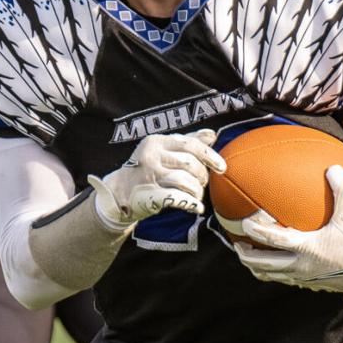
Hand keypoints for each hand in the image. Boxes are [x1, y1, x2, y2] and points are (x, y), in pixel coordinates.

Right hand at [88, 130, 226, 230]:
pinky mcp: (149, 195)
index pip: (189, 144)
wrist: (120, 191)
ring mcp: (149, 176)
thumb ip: (188, 141)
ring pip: (185, 181)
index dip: (209, 155)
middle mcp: (151, 156)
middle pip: (189, 163)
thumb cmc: (147, 169)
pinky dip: (191, 204)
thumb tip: (212, 135)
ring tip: (196, 195)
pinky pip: (178, 199)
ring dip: (197, 191)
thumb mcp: (163, 150)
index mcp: (156, 142)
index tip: (222, 167)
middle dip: (202, 175)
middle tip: (202, 182)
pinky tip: (196, 207)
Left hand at [231, 165, 342, 300]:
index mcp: (308, 247)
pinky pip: (285, 280)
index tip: (243, 223)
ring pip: (271, 276)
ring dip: (257, 267)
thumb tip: (333, 167)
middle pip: (264, 264)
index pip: (274, 239)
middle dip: (247, 255)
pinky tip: (275, 264)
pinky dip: (274, 273)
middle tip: (237, 245)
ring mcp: (305, 278)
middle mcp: (302, 266)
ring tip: (248, 257)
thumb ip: (342, 190)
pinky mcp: (311, 285)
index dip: (257, 231)